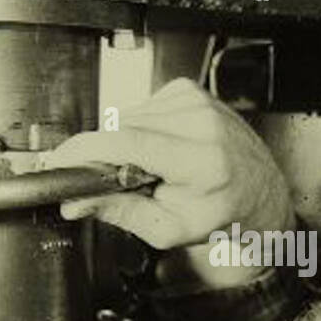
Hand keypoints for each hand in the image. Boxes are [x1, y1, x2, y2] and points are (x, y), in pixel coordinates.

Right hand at [52, 79, 294, 284]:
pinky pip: (144, 105)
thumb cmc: (221, 214)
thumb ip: (119, 212)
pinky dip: (142, 126)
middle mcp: (203, 124)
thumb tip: (75, 200)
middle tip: (118, 180)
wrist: (258, 194)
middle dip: (106, 153)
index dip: (86, 148)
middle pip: (123, 127)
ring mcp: (200, 103)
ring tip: (152, 167)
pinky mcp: (192, 91)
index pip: (129, 143)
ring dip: (127, 141)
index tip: (61, 158)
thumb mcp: (169, 228)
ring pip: (130, 115)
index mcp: (202, 162)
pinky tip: (162, 145)